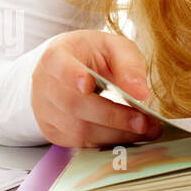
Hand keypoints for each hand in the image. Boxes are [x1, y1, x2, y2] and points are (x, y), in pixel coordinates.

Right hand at [30, 30, 162, 147]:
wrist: (73, 66)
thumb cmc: (95, 54)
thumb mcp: (115, 46)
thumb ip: (128, 65)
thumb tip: (140, 93)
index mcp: (55, 56)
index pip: (57, 66)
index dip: (71, 76)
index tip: (88, 84)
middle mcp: (44, 86)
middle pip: (73, 105)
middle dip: (112, 115)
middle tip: (143, 121)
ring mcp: (45, 112)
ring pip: (77, 129)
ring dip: (114, 133)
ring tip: (146, 130)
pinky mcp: (54, 132)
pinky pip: (80, 143)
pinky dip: (108, 142)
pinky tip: (131, 136)